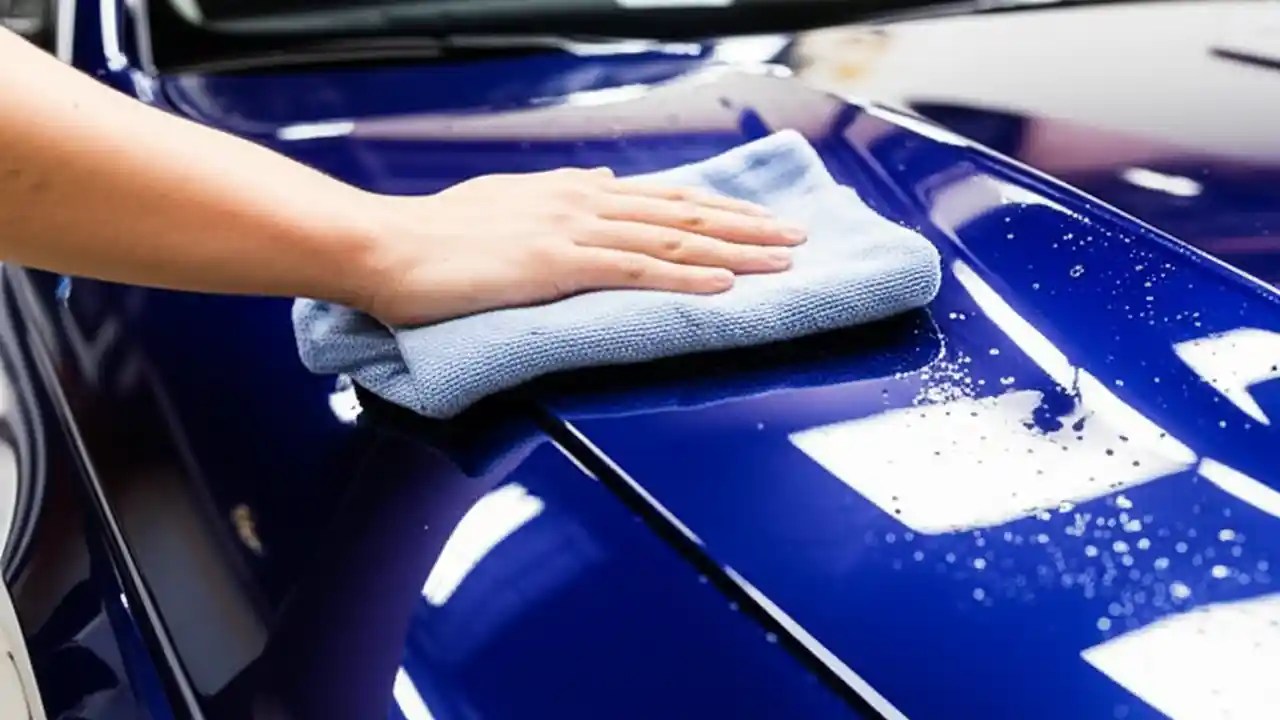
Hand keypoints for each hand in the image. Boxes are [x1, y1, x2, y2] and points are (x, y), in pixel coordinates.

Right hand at [352, 167, 806, 326]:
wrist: (387, 248)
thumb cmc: (437, 236)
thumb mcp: (507, 203)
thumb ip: (560, 195)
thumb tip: (606, 182)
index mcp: (572, 192)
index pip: (661, 199)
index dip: (716, 208)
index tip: (757, 217)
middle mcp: (582, 203)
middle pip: (682, 214)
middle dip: (746, 225)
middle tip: (796, 235)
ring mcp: (572, 232)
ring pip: (672, 239)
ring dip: (735, 250)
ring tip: (782, 260)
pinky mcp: (557, 265)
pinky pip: (637, 271)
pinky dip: (687, 278)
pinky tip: (726, 284)